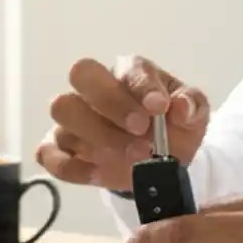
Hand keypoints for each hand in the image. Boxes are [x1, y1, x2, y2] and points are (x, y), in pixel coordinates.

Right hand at [36, 55, 209, 191]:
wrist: (162, 161)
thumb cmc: (175, 127)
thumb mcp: (195, 114)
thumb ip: (192, 105)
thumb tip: (181, 107)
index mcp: (129, 72)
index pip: (126, 68)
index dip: (141, 87)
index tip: (160, 108)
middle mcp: (95, 89)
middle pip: (82, 75)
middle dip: (111, 103)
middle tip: (142, 131)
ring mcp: (74, 118)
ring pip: (62, 109)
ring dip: (96, 134)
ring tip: (132, 156)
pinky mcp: (60, 148)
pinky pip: (47, 152)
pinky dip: (69, 166)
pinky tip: (99, 175)